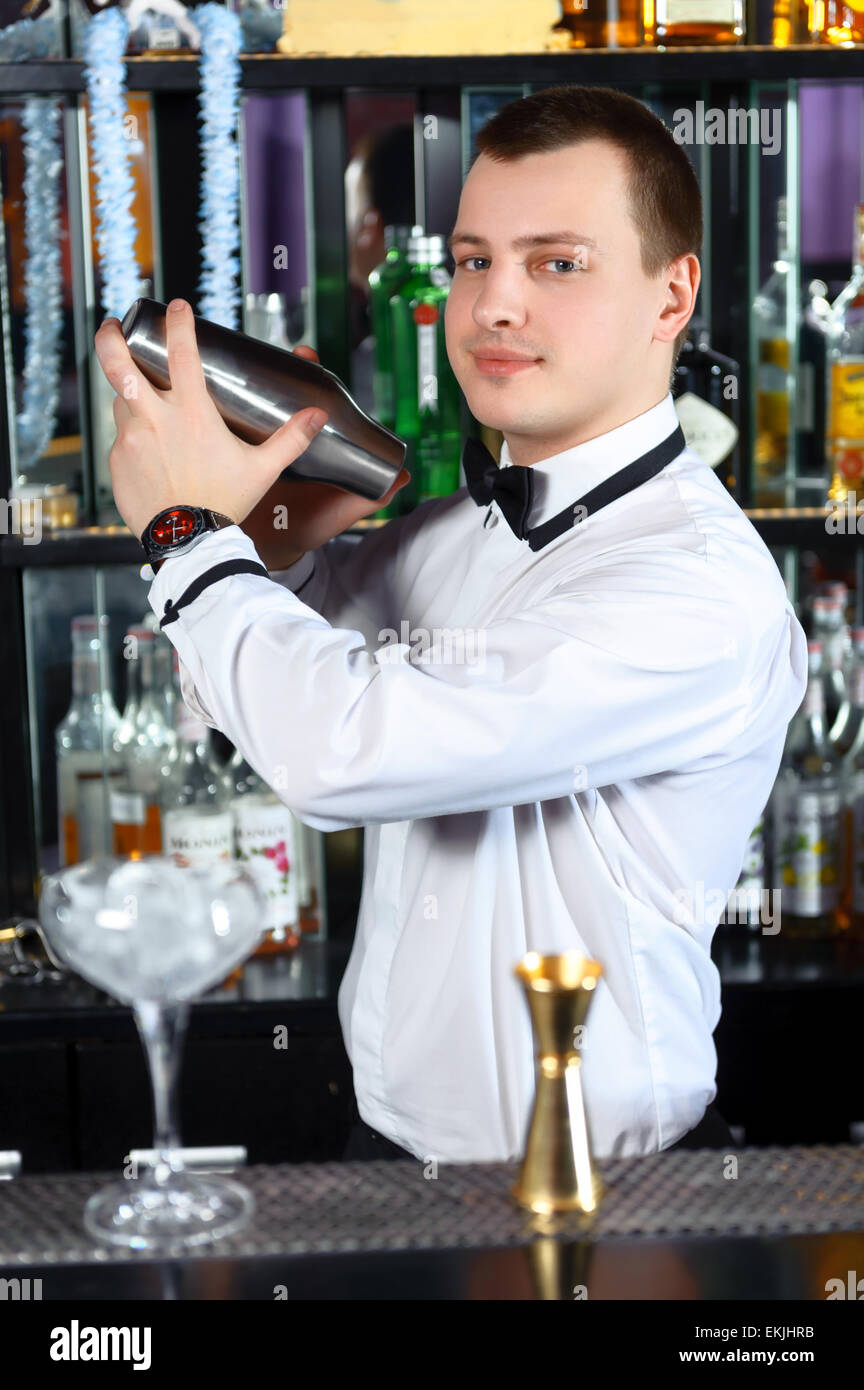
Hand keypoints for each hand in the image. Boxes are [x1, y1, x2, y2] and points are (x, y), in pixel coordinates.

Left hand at [93, 298, 328, 539]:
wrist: (189, 543)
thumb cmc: (224, 503)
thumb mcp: (262, 469)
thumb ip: (290, 439)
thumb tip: (318, 416)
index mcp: (191, 412)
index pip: (181, 350)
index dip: (179, 322)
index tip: (177, 307)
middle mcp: (154, 418)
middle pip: (118, 362)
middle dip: (111, 337)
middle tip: (113, 326)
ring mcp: (130, 439)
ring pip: (121, 402)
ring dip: (130, 397)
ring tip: (145, 406)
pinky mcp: (117, 462)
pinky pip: (122, 441)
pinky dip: (134, 440)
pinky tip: (150, 456)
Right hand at [239, 344, 410, 569]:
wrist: (272, 549)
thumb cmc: (308, 528)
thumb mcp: (340, 512)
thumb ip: (370, 497)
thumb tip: (404, 475)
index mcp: (309, 446)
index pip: (311, 402)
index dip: (312, 378)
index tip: (310, 357)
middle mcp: (283, 441)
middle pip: (283, 395)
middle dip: (283, 369)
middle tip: (288, 351)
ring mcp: (255, 446)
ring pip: (255, 406)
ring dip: (252, 381)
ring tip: (250, 359)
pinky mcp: (233, 455)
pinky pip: (227, 427)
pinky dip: (221, 406)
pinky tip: (214, 386)